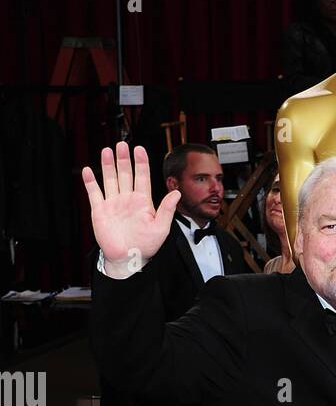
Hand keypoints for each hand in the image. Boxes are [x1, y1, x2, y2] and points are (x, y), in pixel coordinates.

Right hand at [82, 143, 179, 271]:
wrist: (127, 260)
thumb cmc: (146, 246)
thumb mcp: (161, 228)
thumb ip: (167, 210)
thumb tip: (176, 193)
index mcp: (142, 201)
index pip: (142, 177)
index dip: (141, 162)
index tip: (139, 149)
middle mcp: (127, 199)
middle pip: (125, 174)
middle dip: (123, 159)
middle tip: (122, 145)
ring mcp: (113, 203)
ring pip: (110, 179)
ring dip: (108, 165)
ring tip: (107, 151)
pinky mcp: (100, 211)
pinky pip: (94, 193)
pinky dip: (90, 182)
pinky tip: (88, 170)